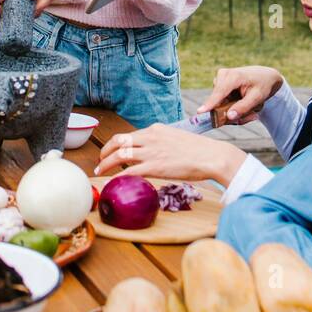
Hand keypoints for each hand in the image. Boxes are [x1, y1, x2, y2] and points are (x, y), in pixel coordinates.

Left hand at [94, 124, 246, 184]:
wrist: (212, 156)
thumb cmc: (199, 151)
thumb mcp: (175, 139)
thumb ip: (161, 142)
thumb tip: (153, 151)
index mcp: (155, 129)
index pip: (128, 135)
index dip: (114, 144)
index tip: (109, 152)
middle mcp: (150, 137)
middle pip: (118, 141)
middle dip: (104, 151)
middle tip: (99, 161)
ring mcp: (151, 151)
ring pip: (119, 155)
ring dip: (105, 164)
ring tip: (99, 172)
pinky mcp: (155, 166)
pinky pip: (129, 171)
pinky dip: (117, 176)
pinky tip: (112, 182)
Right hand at [197, 65, 285, 125]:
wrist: (265, 76)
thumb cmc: (263, 85)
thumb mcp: (258, 98)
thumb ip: (243, 108)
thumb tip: (229, 117)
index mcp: (234, 76)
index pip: (220, 92)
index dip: (211, 103)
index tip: (200, 112)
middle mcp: (223, 75)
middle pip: (219, 101)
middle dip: (230, 113)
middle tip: (251, 116)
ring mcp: (220, 78)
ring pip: (220, 103)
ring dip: (232, 110)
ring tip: (251, 108)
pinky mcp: (219, 83)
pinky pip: (221, 101)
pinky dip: (231, 106)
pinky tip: (243, 103)